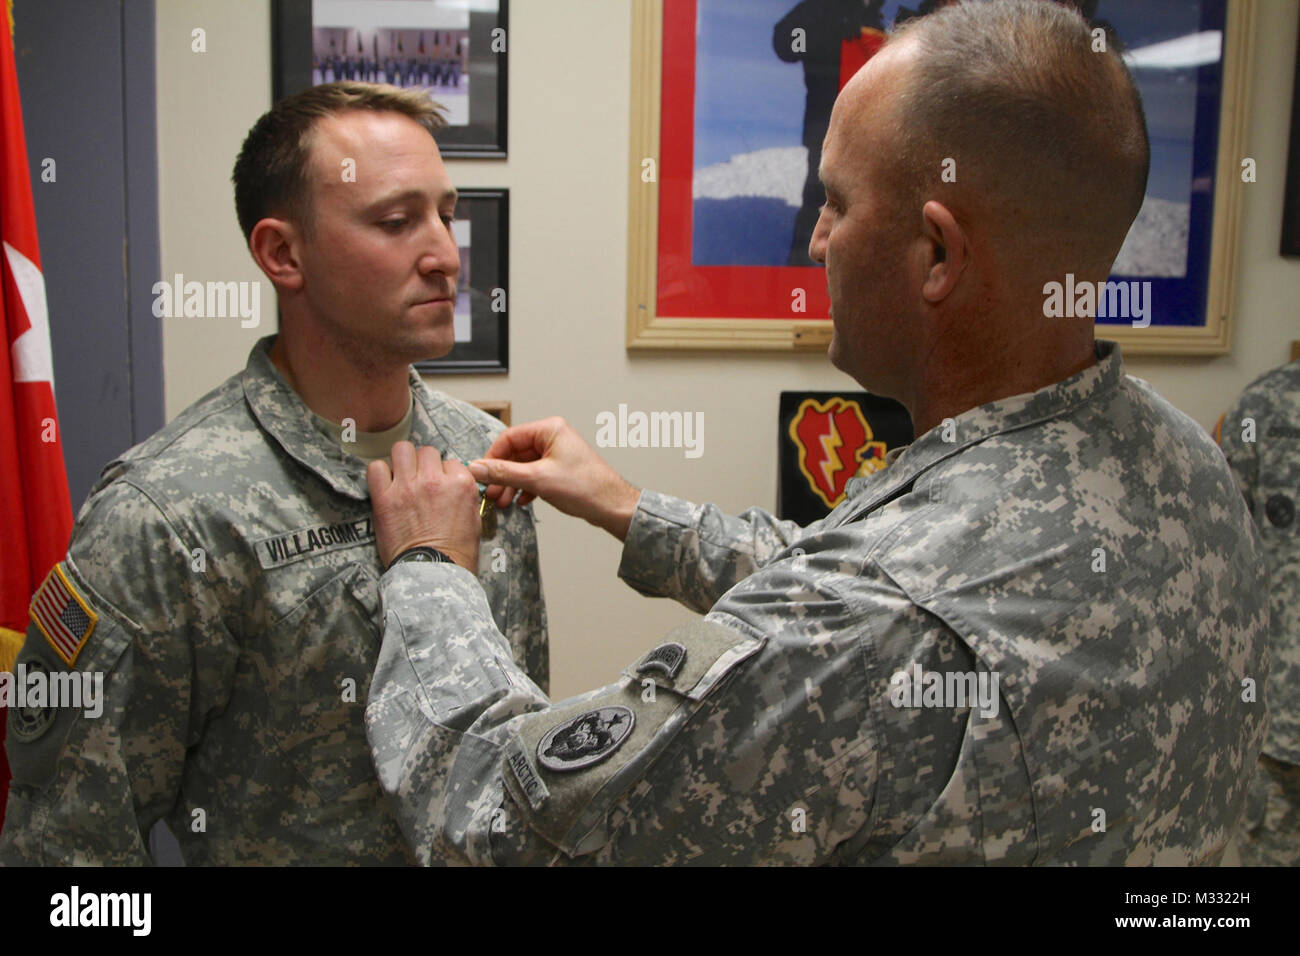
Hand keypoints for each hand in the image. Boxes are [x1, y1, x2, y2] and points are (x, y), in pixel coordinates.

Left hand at [367, 441, 480, 570]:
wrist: (433, 575)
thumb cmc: (456, 553)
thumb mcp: (474, 519)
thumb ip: (464, 494)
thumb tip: (454, 483)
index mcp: (461, 484)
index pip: (450, 462)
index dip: (444, 474)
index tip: (439, 486)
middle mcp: (435, 480)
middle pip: (426, 451)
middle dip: (424, 464)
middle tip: (420, 480)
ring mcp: (408, 487)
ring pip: (402, 450)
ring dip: (402, 461)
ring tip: (402, 477)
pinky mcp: (385, 498)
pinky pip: (376, 468)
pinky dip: (379, 474)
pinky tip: (385, 486)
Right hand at [468, 417, 640, 540]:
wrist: (612, 507)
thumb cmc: (586, 487)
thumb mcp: (538, 479)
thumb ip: (504, 473)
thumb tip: (477, 468)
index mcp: (550, 430)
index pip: (509, 438)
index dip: (492, 457)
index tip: (480, 473)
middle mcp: (553, 438)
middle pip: (515, 454)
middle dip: (502, 475)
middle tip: (491, 492)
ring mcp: (557, 455)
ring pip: (523, 467)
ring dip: (511, 484)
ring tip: (503, 501)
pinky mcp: (560, 471)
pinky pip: (534, 476)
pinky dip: (525, 488)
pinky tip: (520, 501)